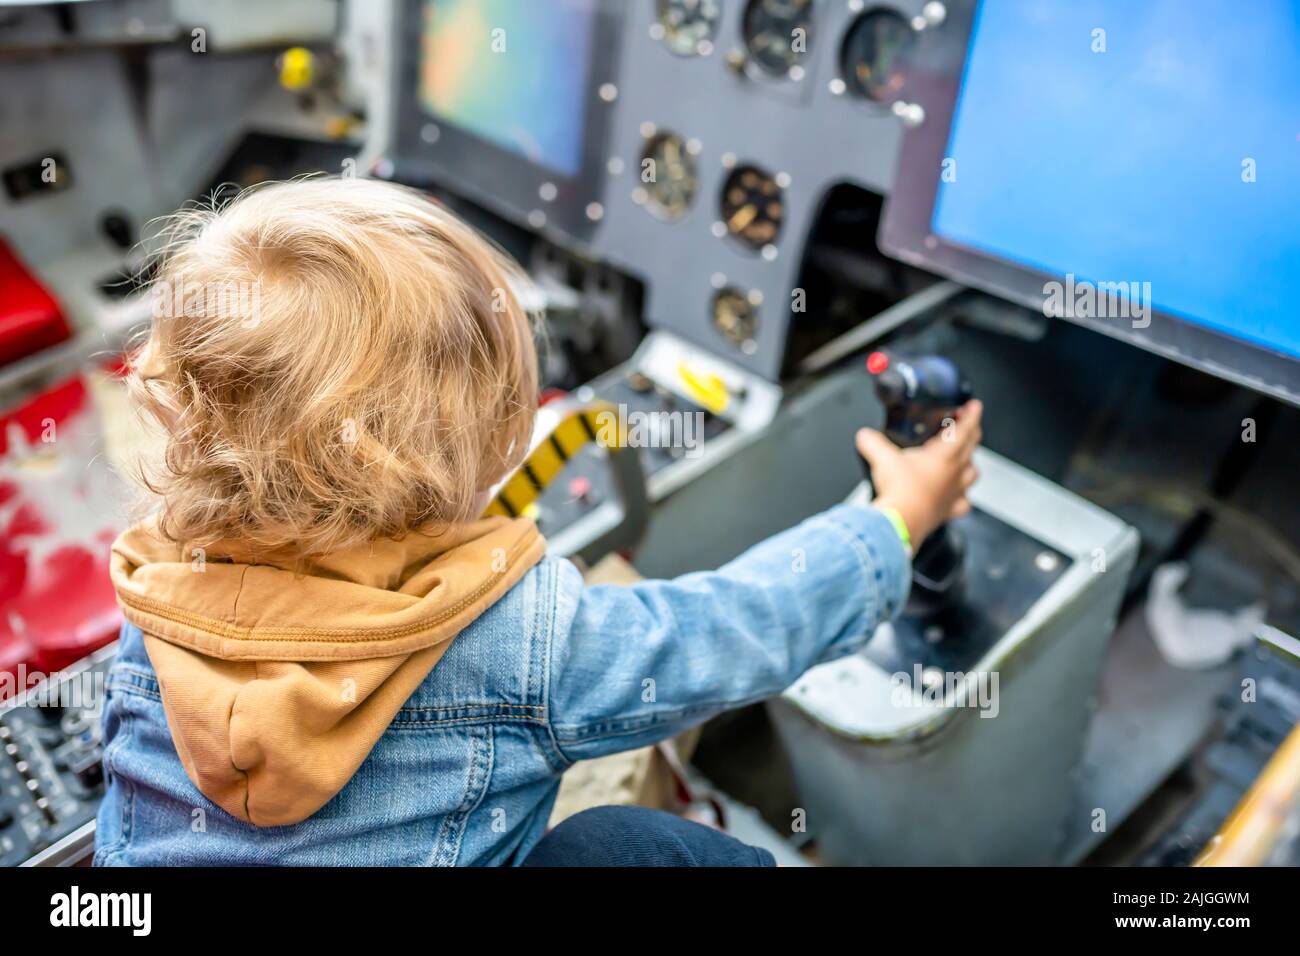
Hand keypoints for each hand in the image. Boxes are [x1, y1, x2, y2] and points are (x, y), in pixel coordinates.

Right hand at [856, 399, 982, 548]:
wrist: (901, 521)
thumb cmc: (899, 491)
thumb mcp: (882, 458)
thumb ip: (873, 443)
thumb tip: (865, 436)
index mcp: (945, 455)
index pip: (966, 428)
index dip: (972, 414)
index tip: (974, 406)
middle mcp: (955, 473)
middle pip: (972, 448)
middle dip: (972, 434)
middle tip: (967, 428)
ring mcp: (954, 493)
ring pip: (972, 474)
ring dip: (969, 465)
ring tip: (962, 461)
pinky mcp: (948, 511)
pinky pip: (963, 502)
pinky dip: (961, 497)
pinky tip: (954, 496)